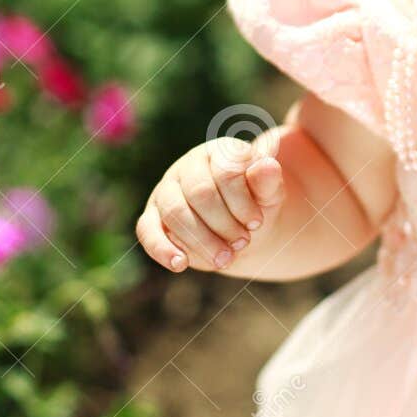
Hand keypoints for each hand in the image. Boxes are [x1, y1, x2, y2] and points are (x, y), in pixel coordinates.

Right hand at [135, 128, 284, 272]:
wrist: (241, 229)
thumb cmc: (256, 206)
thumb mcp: (269, 196)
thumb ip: (267, 182)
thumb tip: (268, 164)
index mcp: (219, 152)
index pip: (226, 172)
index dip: (242, 202)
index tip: (256, 224)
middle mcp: (188, 165)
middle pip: (199, 193)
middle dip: (224, 224)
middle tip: (243, 243)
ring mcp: (167, 189)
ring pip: (175, 212)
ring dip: (201, 240)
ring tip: (225, 260)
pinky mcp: (152, 215)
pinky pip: (147, 230)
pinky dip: (162, 249)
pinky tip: (180, 264)